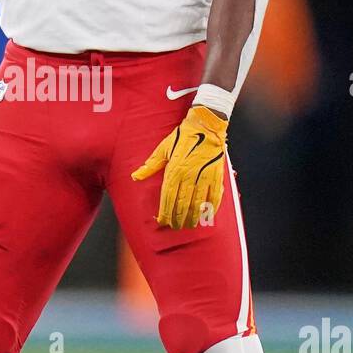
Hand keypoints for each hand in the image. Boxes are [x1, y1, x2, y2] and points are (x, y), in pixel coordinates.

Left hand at [131, 104, 227, 228]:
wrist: (206, 125)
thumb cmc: (182, 136)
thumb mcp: (163, 148)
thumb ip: (150, 165)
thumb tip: (135, 177)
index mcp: (174, 170)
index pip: (168, 198)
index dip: (165, 212)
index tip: (162, 221)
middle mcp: (189, 176)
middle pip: (182, 204)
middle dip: (178, 218)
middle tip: (175, 227)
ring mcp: (204, 177)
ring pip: (197, 204)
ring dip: (193, 217)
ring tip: (189, 225)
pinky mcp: (216, 176)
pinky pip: (214, 197)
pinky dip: (210, 208)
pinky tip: (206, 216)